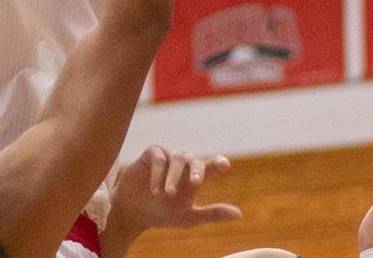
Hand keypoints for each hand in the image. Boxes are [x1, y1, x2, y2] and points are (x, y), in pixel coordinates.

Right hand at [105, 147, 239, 243]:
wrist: (133, 213)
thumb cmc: (162, 213)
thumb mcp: (188, 217)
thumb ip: (212, 214)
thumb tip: (239, 214)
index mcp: (194, 178)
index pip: (210, 166)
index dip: (217, 163)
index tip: (225, 164)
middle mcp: (183, 165)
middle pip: (195, 160)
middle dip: (197, 169)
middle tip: (196, 183)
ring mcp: (167, 158)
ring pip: (177, 159)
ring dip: (173, 177)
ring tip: (167, 194)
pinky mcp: (151, 154)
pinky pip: (159, 159)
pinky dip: (158, 174)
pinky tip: (154, 190)